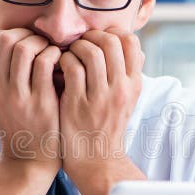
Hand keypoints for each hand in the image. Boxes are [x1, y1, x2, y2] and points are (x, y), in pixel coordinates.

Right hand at [0, 28, 61, 170]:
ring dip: (41, 43)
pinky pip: (45, 63)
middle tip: (40, 42)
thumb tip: (6, 36)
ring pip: (24, 48)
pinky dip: (54, 55)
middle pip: (6, 39)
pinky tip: (60, 62)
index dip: (8, 31)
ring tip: (50, 51)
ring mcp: (17, 96)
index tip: (23, 40)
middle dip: (26, 34)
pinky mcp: (39, 103)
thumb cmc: (18, 121)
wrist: (29, 157)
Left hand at [59, 28, 143, 181]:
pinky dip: (63, 61)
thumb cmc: (107, 126)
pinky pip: (71, 68)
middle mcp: (120, 89)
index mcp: (134, 84)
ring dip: (76, 47)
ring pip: (90, 52)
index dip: (113, 33)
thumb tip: (128, 43)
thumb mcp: (127, 100)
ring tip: (70, 54)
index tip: (99, 39)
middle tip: (81, 43)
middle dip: (92, 36)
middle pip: (111, 42)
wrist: (97, 161)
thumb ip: (127, 74)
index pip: (131, 42)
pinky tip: (60, 67)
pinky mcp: (78, 104)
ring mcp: (99, 97)